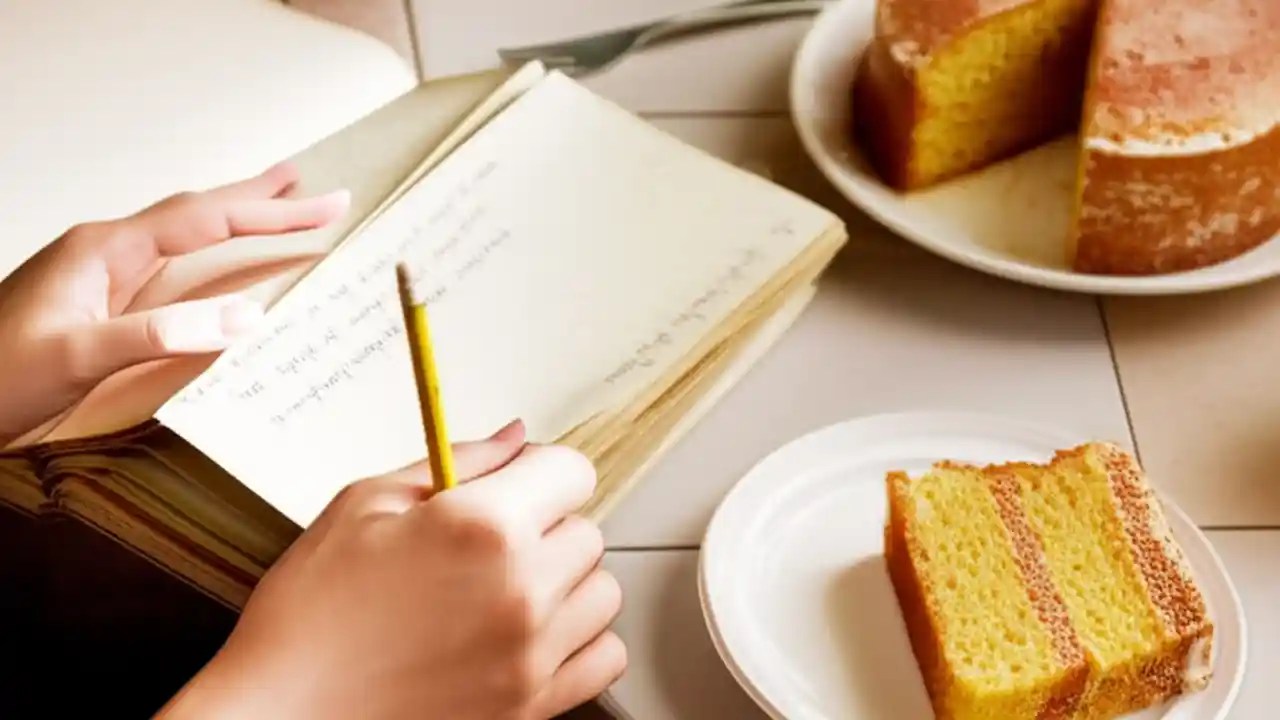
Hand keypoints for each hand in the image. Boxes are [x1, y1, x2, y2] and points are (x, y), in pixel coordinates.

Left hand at [0, 162, 347, 445]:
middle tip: (318, 190)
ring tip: (282, 202)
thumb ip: (160, 332)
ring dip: (239, 220)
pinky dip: (215, 260)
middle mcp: (109, 254)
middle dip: (263, 199)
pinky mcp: (107, 308)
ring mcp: (107, 280)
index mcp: (105, 250)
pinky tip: (226, 265)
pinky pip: (176, 272)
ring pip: (189, 237)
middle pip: (202, 212)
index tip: (323, 207)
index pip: (206, 221)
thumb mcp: (77, 355)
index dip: (271, 213)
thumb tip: (246, 316)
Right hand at [160, 420, 625, 719]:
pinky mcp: (533, 705)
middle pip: (587, 531)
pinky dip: (578, 642)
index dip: (540, 471)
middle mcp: (522, 590)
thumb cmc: (308, 618)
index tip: (517, 485)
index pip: (572, 471)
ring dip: (565, 584)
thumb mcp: (363, 505)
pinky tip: (529, 635)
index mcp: (484, 527)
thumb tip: (514, 438)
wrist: (282, 717)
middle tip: (488, 544)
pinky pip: (605, 656)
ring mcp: (533, 654)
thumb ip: (456, 461)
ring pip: (601, 592)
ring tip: (505, 591)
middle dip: (545, 526)